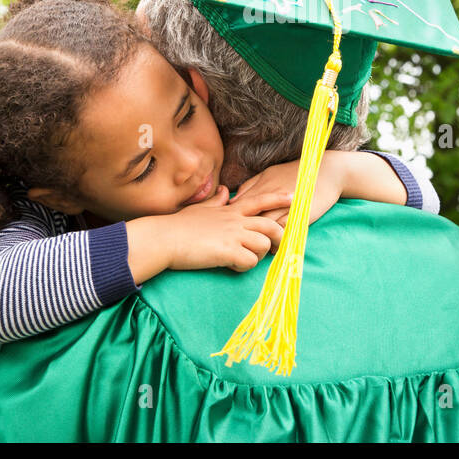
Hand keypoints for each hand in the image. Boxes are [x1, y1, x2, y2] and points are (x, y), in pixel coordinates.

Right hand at [161, 185, 289, 271]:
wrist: (164, 238)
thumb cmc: (179, 225)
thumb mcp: (201, 208)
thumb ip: (216, 201)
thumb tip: (224, 191)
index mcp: (230, 210)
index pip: (260, 200)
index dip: (278, 199)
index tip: (294, 199)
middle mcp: (235, 220)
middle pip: (271, 225)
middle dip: (279, 238)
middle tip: (275, 250)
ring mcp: (232, 235)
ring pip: (263, 244)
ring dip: (257, 256)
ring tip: (243, 259)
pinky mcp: (227, 251)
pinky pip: (249, 262)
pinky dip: (244, 267)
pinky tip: (232, 266)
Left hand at [229, 153, 347, 252]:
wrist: (326, 171)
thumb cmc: (295, 172)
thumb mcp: (269, 173)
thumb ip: (250, 185)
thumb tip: (234, 200)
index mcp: (261, 187)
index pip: (239, 207)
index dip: (233, 221)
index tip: (231, 232)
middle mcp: (269, 197)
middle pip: (249, 219)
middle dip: (242, 233)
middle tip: (238, 246)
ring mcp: (284, 206)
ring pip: (265, 227)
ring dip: (259, 240)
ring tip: (255, 251)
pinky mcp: (299, 214)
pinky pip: (283, 230)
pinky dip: (277, 241)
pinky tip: (273, 249)